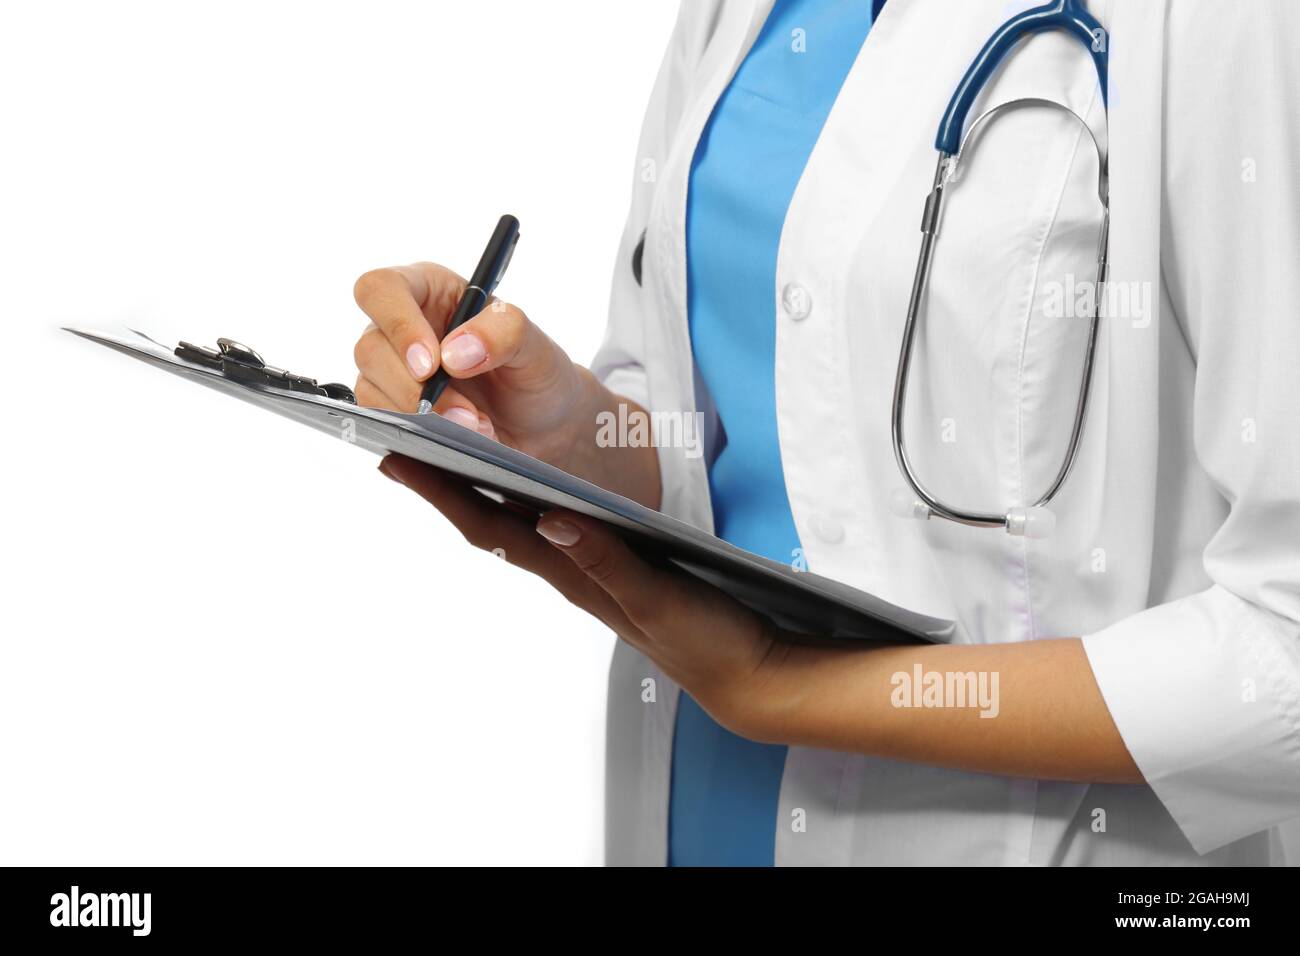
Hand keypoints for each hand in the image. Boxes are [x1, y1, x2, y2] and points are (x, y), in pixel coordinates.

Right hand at [352, 262, 590, 462]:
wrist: (542, 424)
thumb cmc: (534, 371)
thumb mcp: (535, 345)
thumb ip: (502, 333)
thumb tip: (453, 353)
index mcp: (429, 291)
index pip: (382, 288)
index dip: (398, 324)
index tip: (432, 364)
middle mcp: (401, 327)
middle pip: (370, 347)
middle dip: (417, 388)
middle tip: (465, 412)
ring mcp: (390, 370)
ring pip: (369, 389)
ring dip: (419, 416)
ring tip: (474, 427)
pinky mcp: (390, 408)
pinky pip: (380, 421)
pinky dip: (417, 435)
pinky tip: (457, 438)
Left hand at [378, 454, 787, 738]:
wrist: (746, 672)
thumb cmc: (704, 640)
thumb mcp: (656, 600)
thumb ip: (608, 562)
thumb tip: (554, 518)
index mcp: (573, 575)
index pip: (493, 526)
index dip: (443, 492)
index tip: (398, 459)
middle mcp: (571, 571)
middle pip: (493, 522)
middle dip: (445, 484)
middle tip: (401, 446)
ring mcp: (590, 571)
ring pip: (520, 525)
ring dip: (480, 492)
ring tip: (447, 457)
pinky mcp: (615, 568)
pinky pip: (556, 529)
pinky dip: (528, 502)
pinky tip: (527, 487)